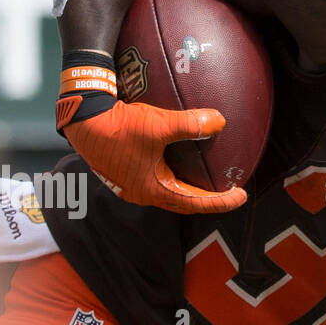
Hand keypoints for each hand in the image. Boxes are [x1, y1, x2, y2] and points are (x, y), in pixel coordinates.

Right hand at [57, 59, 246, 214]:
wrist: (84, 121)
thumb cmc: (119, 128)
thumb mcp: (159, 125)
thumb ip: (191, 124)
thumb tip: (220, 121)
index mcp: (153, 190)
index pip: (195, 203)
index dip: (221, 202)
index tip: (241, 196)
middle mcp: (143, 192)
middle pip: (184, 202)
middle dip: (209, 199)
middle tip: (231, 191)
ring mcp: (134, 184)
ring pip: (171, 191)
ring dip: (192, 188)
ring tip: (211, 179)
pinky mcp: (128, 172)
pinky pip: (160, 179)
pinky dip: (178, 176)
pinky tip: (185, 159)